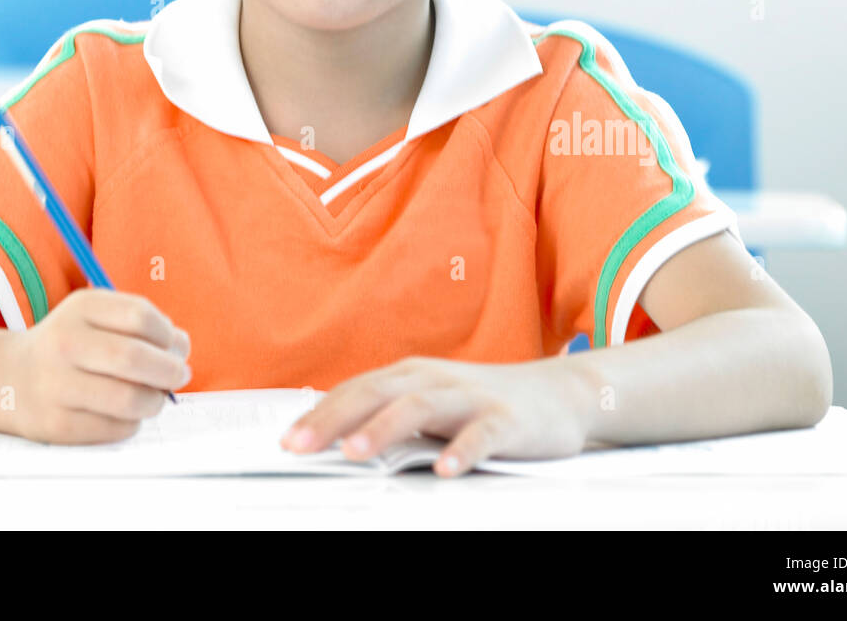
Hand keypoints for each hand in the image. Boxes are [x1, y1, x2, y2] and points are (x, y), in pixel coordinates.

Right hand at [0, 288, 191, 443]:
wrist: (11, 379)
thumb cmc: (71, 345)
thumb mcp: (96, 317)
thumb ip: (141, 325)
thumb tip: (181, 348)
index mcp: (80, 308)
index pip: (140, 316)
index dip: (168, 334)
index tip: (176, 345)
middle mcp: (64, 343)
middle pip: (134, 358)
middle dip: (170, 370)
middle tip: (181, 375)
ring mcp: (57, 385)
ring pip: (128, 399)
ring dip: (155, 400)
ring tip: (156, 397)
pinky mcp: (57, 424)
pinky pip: (114, 428)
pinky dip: (133, 422)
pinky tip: (128, 414)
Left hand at [278, 355, 592, 475]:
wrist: (560, 395)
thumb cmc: (485, 403)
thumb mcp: (433, 405)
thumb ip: (392, 415)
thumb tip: (336, 437)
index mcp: (412, 376)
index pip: (357, 390)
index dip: (320, 413)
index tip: (286, 440)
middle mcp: (436, 380)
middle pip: (377, 393)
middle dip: (334, 419)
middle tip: (299, 446)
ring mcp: (471, 397)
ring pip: (421, 407)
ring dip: (384, 428)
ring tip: (355, 452)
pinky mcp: (507, 420)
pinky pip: (481, 435)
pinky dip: (461, 450)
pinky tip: (443, 469)